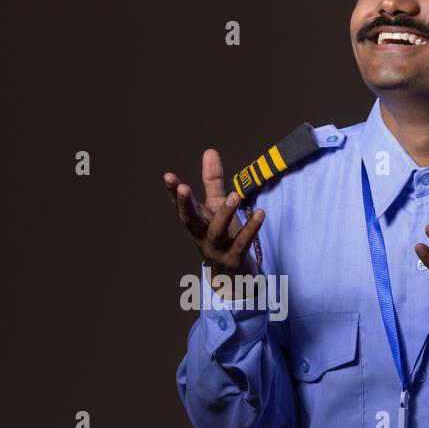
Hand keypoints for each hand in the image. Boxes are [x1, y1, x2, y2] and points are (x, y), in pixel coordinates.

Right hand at [163, 149, 263, 297]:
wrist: (234, 277)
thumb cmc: (224, 236)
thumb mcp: (217, 207)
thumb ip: (213, 180)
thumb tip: (209, 150)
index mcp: (197, 222)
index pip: (182, 206)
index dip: (173, 193)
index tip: (168, 177)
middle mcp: (202, 236)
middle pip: (190, 221)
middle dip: (185, 205)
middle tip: (182, 188)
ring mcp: (217, 250)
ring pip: (216, 232)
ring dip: (224, 214)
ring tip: (234, 196)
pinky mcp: (234, 260)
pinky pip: (242, 244)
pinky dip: (251, 229)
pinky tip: (260, 213)